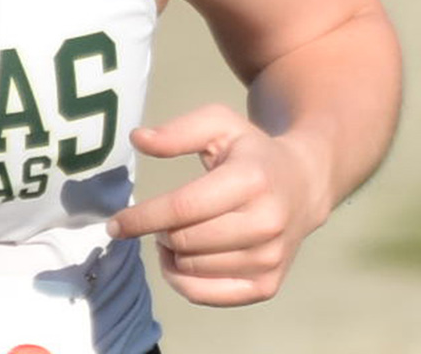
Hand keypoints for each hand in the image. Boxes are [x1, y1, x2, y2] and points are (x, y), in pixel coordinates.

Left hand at [107, 104, 330, 305]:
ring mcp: (270, 258)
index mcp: (251, 180)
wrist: (305, 185)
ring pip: (192, 269)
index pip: (183, 208)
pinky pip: (207, 296)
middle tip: (162, 219)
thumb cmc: (252, 153)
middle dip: (159, 231)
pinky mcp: (268, 284)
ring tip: (177, 233)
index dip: (142, 218)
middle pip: (184, 241)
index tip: (115, 224)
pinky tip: (181, 261)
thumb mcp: (219, 125)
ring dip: (171, 254)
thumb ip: (177, 131)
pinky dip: (183, 282)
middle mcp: (266, 222)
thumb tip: (137, 139)